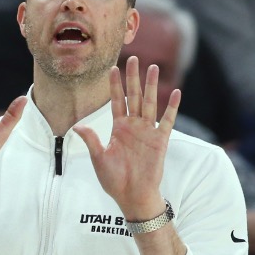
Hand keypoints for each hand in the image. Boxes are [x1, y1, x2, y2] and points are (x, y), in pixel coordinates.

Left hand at [74, 56, 180, 219]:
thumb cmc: (114, 181)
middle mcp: (133, 126)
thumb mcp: (99, 160)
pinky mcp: (160, 141)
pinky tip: (176, 93)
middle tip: (133, 58)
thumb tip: (78, 126)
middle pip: (133, 96)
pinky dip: (172, 108)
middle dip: (133, 77)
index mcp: (118, 128)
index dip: (114, 85)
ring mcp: (148, 132)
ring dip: (152, 86)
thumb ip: (91, 141)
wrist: (133, 196)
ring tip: (154, 67)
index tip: (112, 68)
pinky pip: (168, 121)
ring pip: (150, 103)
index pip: (116, 101)